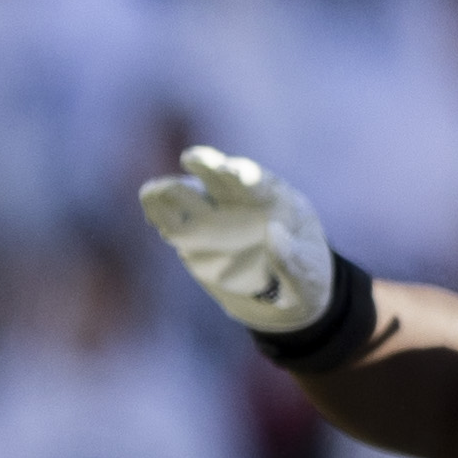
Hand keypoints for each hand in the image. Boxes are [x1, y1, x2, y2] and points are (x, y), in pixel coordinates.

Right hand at [137, 146, 335, 334]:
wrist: (283, 298)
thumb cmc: (304, 280)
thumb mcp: (306, 278)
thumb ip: (292, 261)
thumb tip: (273, 234)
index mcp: (275, 203)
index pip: (257, 182)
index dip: (243, 175)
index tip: (231, 171)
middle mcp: (243, 204)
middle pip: (221, 178)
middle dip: (207, 166)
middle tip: (191, 158)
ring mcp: (217, 219)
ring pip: (192, 198)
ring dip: (172, 192)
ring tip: (151, 192)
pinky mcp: (196, 238)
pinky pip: (175, 224)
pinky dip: (162, 217)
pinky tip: (152, 216)